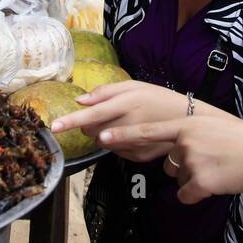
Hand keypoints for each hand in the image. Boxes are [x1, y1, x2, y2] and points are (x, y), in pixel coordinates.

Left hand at [52, 82, 190, 160]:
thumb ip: (105, 92)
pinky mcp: (138, 156)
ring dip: (103, 133)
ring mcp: (133, 143)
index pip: (91, 115)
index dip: (71, 121)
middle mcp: (128, 125)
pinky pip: (115, 151)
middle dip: (89, 125)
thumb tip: (80, 101)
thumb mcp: (135, 86)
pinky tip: (131, 133)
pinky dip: (116, 142)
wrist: (188, 120)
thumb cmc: (159, 98)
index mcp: (126, 104)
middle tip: (104, 116)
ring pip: (102, 142)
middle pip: (92, 131)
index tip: (54, 127)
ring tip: (122, 122)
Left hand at [100, 116, 242, 202]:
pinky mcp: (199, 182)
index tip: (101, 136)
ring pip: (179, 180)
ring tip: (217, 169)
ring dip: (194, 180)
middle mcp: (184, 141)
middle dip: (184, 168)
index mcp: (186, 125)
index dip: (123, 135)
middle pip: (167, 163)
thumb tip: (172, 154)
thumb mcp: (210, 129)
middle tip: (211, 161)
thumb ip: (187, 136)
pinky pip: (187, 195)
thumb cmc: (240, 143)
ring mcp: (191, 161)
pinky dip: (200, 194)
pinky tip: (218, 183)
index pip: (147, 131)